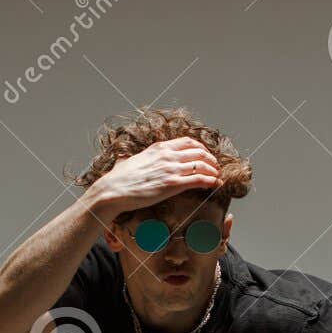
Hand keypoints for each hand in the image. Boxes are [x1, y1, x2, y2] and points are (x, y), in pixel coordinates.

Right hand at [88, 138, 222, 221]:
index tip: (206, 155)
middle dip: (211, 159)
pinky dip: (210, 180)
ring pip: (201, 164)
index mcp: (159, 147)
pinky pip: (198, 179)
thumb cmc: (119, 179)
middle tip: (216, 167)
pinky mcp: (171, 185)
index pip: (187, 141)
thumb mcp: (133, 161)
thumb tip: (134, 161)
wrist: (113, 190)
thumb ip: (142, 159)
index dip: (201, 148)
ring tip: (218, 176)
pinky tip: (215, 184)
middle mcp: (167, 155)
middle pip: (198, 151)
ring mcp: (170, 169)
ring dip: (213, 170)